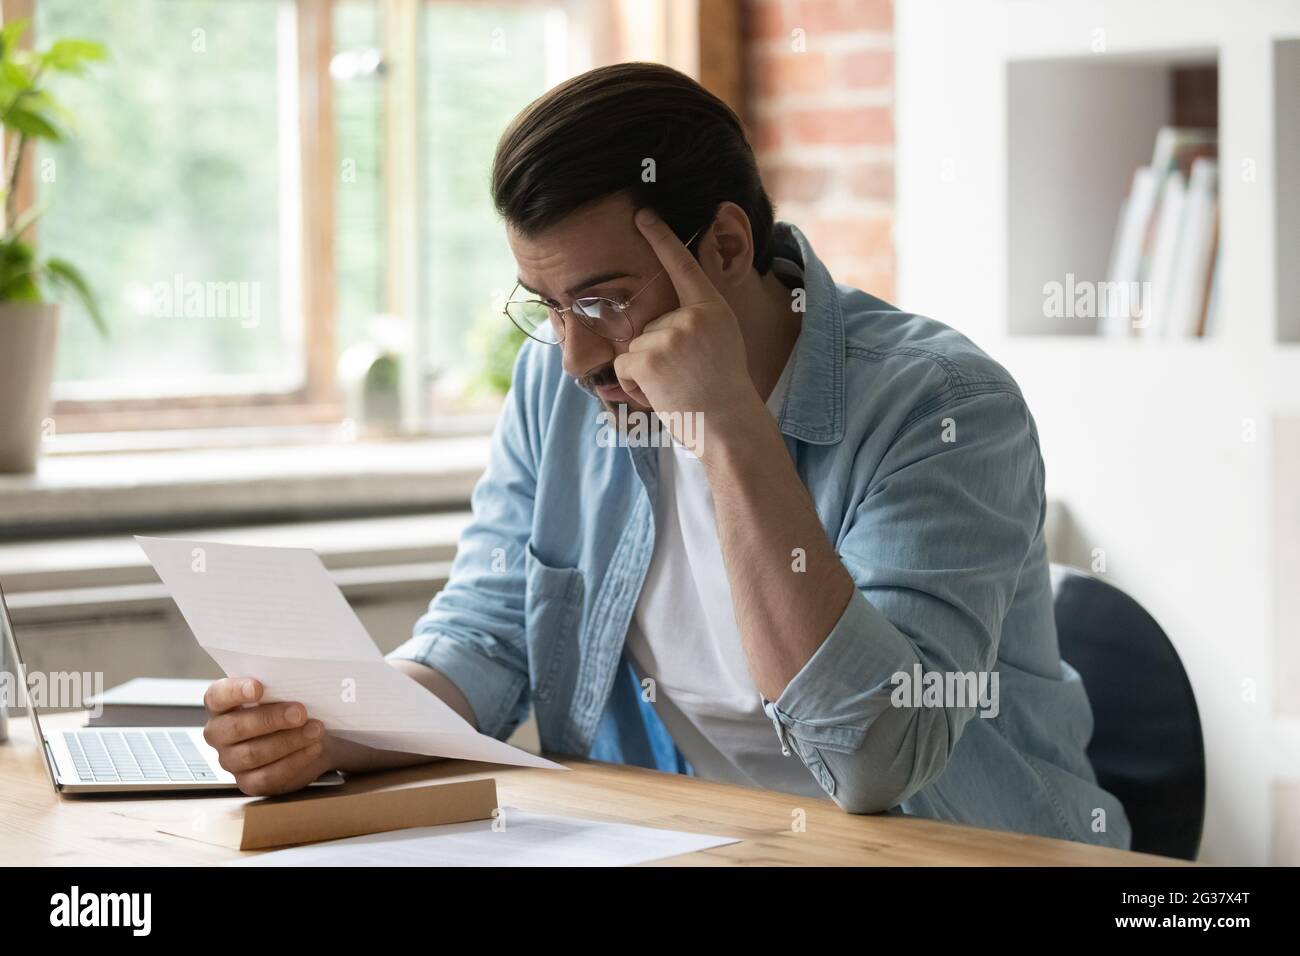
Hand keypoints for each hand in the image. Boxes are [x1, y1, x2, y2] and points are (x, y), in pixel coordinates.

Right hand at [202, 677, 333, 795]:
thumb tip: (295, 682)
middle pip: (235, 727)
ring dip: (289, 741)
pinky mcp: (249, 782)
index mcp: (221, 706)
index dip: (235, 691)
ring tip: (315, 729)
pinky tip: (313, 748)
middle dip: (271, 719)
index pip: (217, 696)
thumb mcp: (284, 693)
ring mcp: (231, 761)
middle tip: (300, 712)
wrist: (311, 736)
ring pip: (253, 754)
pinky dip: (295, 761)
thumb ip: (279, 687)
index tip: (259, 687)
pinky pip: (268, 776)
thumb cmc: (289, 709)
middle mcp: (220, 734)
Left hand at [613, 208, 763, 453]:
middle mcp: (690, 315)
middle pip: (649, 325)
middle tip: (685, 380)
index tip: (643, 214)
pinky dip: (633, 386)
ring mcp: (668, 335)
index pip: (682, 265)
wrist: (730, 427)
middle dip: (655, 356)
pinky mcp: (646, 357)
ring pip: (634, 347)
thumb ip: (693, 325)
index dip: (661, 238)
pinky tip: (660, 396)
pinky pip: (623, 366)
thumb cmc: (724, 395)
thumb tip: (654, 323)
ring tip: (676, 390)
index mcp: (712, 308)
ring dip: (645, 374)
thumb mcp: (720, 344)